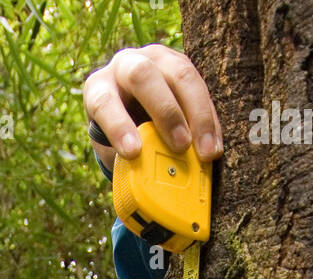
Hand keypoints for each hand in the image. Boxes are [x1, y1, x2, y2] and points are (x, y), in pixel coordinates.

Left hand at [83, 44, 223, 172]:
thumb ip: (126, 162)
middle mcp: (125, 65)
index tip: (133, 153)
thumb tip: (150, 184)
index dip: (118, 126)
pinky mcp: (181, 65)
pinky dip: (209, 119)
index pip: (104, 102)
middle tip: (180, 146)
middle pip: (143, 76)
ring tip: (206, 151)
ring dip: (197, 115)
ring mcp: (155, 60)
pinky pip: (201, 85)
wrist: (130, 113)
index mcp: (98, 88)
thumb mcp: (114, 150)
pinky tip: (214, 145)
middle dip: (165, 112)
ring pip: (180, 74)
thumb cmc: (120, 138)